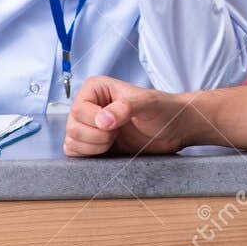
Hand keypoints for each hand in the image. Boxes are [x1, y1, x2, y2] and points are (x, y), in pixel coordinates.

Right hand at [63, 75, 194, 156]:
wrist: (174, 130)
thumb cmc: (164, 110)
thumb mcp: (148, 103)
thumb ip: (126, 107)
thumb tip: (102, 121)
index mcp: (96, 89)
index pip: (78, 109)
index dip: (95, 121)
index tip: (115, 125)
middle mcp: (88, 106)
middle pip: (72, 127)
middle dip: (96, 136)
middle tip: (117, 133)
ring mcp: (88, 126)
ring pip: (71, 142)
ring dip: (93, 147)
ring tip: (115, 140)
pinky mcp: (91, 145)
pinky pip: (74, 153)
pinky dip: (88, 155)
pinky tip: (108, 150)